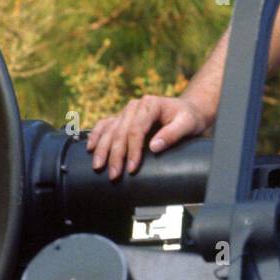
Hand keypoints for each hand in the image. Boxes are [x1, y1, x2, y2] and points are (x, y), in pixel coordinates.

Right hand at [85, 93, 212, 179]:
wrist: (188, 110)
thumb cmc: (189, 117)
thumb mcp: (188, 124)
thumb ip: (173, 134)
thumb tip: (154, 147)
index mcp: (150, 104)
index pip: (136, 129)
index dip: (133, 150)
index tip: (132, 168)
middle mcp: (135, 106)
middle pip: (120, 132)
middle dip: (116, 155)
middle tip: (114, 175)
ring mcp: (127, 111)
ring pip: (110, 130)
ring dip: (102, 149)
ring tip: (98, 166)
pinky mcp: (123, 118)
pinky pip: (105, 125)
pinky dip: (97, 136)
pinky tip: (90, 148)